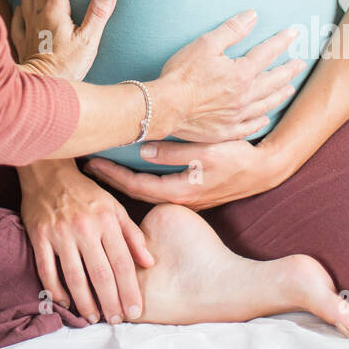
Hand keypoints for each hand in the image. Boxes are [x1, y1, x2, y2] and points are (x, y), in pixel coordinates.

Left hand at [11, 0, 117, 83]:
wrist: (39, 88)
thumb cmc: (66, 67)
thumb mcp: (89, 40)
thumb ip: (99, 13)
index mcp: (55, 11)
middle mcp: (39, 14)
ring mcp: (29, 27)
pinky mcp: (24, 42)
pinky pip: (19, 19)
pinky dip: (20, 7)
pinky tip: (20, 6)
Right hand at [18, 161, 152, 323]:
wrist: (48, 171)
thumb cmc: (85, 192)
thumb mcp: (114, 206)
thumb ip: (133, 235)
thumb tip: (149, 263)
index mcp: (106, 220)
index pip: (122, 263)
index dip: (130, 290)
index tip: (135, 311)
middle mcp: (84, 227)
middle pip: (100, 274)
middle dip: (110, 303)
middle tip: (116, 321)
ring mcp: (59, 233)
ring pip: (74, 277)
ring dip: (85, 303)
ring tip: (93, 318)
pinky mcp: (39, 236)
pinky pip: (47, 270)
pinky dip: (55, 290)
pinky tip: (66, 302)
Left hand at [85, 137, 282, 210]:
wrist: (264, 169)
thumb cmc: (238, 157)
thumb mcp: (207, 151)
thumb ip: (174, 152)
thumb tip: (142, 148)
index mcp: (179, 191)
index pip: (135, 185)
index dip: (111, 174)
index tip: (90, 161)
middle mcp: (178, 200)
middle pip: (134, 191)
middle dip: (109, 179)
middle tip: (84, 165)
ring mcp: (184, 199)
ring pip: (143, 192)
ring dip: (121, 180)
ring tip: (99, 167)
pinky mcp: (188, 194)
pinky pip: (154, 189)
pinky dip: (137, 181)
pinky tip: (127, 171)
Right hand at [155, 11, 304, 142]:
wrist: (166, 107)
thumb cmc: (182, 74)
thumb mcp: (206, 44)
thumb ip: (232, 30)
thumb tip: (252, 16)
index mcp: (242, 73)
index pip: (267, 53)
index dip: (281, 41)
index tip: (294, 33)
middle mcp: (245, 96)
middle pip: (273, 81)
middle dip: (288, 70)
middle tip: (300, 64)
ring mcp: (238, 116)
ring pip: (267, 104)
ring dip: (280, 94)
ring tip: (290, 88)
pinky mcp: (227, 130)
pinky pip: (251, 126)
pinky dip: (261, 120)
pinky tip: (265, 118)